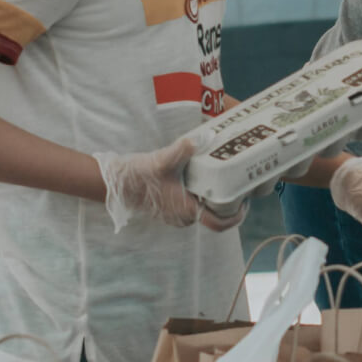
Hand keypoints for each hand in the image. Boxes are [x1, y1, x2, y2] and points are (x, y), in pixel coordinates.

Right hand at [93, 138, 240, 231]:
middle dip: (229, 203)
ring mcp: (177, 216)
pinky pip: (193, 208)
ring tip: (225, 181)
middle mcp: (184, 218)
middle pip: (215, 217)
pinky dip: (202, 198)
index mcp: (187, 211)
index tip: (245, 202)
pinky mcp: (171, 211)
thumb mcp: (163, 160)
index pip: (220, 223)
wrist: (116, 183)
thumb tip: (202, 138)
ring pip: (204, 212)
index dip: (237, 216)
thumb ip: (183, 149)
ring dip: (214, 200)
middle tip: (239, 185)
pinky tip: (205, 182)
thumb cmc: (139, 175)